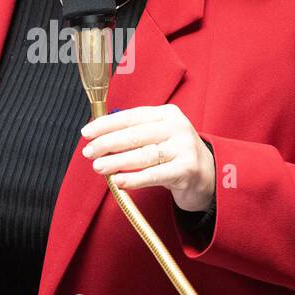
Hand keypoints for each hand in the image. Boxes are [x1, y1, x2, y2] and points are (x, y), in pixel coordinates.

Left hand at [80, 105, 215, 212]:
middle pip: (136, 134)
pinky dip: (134, 179)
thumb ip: (135, 134)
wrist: (208, 176)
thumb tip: (99, 138)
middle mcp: (177, 127)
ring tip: (98, 167)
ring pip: (144, 154)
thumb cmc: (175, 155)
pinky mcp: (187, 169)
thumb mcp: (159, 136)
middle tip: (88, 152)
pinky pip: (155, 175)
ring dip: (117, 161)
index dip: (107, 124)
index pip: (132, 116)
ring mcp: (184, 148)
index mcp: (167, 114)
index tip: (86, 133)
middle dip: (108, 143)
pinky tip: (118, 181)